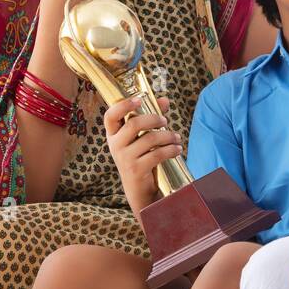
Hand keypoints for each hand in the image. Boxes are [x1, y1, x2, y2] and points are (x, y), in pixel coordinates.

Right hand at [103, 95, 180, 218]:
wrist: (138, 189)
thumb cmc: (141, 157)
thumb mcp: (142, 137)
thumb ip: (151, 117)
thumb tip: (164, 100)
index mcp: (114, 134)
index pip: (110, 116)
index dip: (123, 105)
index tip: (139, 99)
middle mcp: (115, 145)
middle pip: (134, 123)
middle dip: (154, 119)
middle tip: (165, 121)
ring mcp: (124, 158)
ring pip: (149, 139)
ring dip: (168, 136)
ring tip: (177, 138)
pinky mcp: (136, 169)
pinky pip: (156, 154)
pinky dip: (171, 150)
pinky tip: (177, 149)